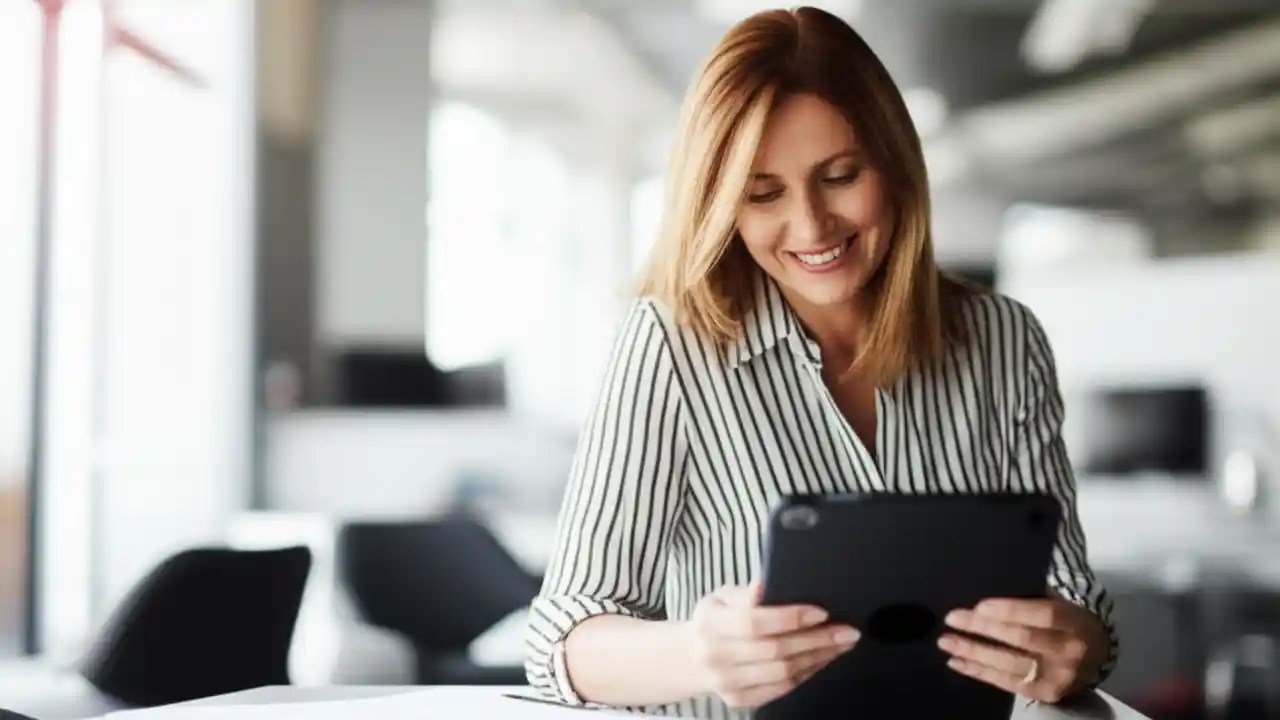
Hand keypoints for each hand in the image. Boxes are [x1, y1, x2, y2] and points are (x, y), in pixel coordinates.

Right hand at [682, 580, 858, 709]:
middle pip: (775, 650)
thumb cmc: (713, 621)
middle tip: (846, 630)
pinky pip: (782, 689)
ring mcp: (728, 683)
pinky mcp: (739, 700)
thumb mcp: (721, 597)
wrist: (690, 658)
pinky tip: (821, 659)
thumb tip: (765, 584)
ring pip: (783, 673)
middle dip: (817, 639)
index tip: (821, 612)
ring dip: (818, 658)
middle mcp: (717, 656)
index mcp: (711, 624)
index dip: (789, 618)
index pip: (753, 622)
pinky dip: (806, 673)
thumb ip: (745, 593)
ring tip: (840, 644)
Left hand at [938, 597, 1108, 702]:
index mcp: (1075, 621)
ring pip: (1011, 664)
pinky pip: (1007, 683)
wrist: (1100, 653)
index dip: (1010, 610)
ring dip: (974, 652)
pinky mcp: (1046, 692)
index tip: (979, 605)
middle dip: (983, 629)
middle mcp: (1069, 650)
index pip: (1043, 614)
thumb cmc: (1070, 617)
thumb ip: (1034, 593)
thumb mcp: (1062, 600)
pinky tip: (957, 662)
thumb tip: (990, 580)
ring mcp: (1058, 676)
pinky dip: (979, 672)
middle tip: (952, 619)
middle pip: (1022, 639)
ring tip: (946, 642)